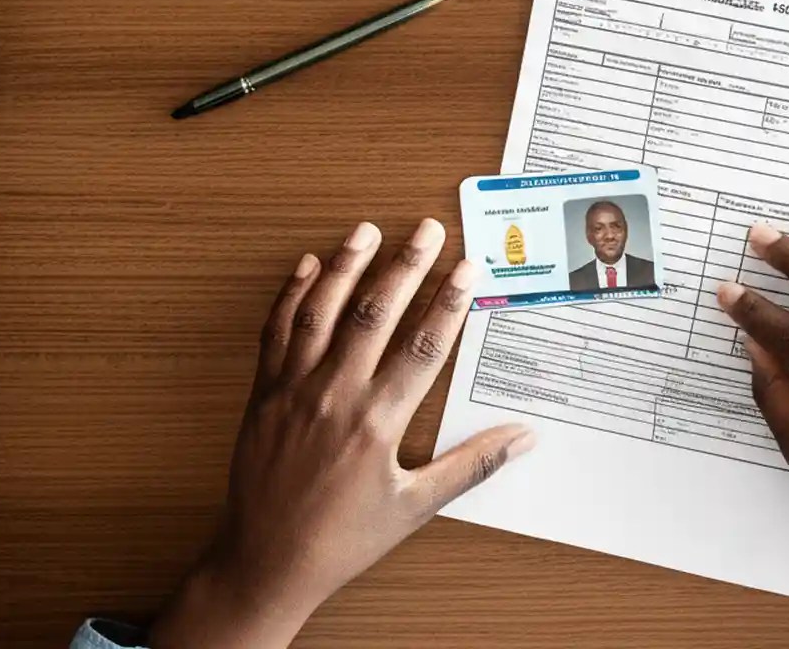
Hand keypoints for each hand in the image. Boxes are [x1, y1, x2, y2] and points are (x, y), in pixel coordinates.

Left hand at [150, 220, 533, 648]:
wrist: (267, 559)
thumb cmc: (344, 537)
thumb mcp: (417, 506)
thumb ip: (471, 465)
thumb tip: (523, 439)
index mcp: (378, 421)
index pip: (423, 346)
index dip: (448, 302)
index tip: (466, 268)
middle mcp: (335, 395)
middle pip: (376, 314)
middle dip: (406, 266)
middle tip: (427, 229)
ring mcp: (294, 389)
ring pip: (322, 312)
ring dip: (347, 267)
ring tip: (367, 230)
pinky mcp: (265, 393)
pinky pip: (277, 331)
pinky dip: (292, 295)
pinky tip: (308, 268)